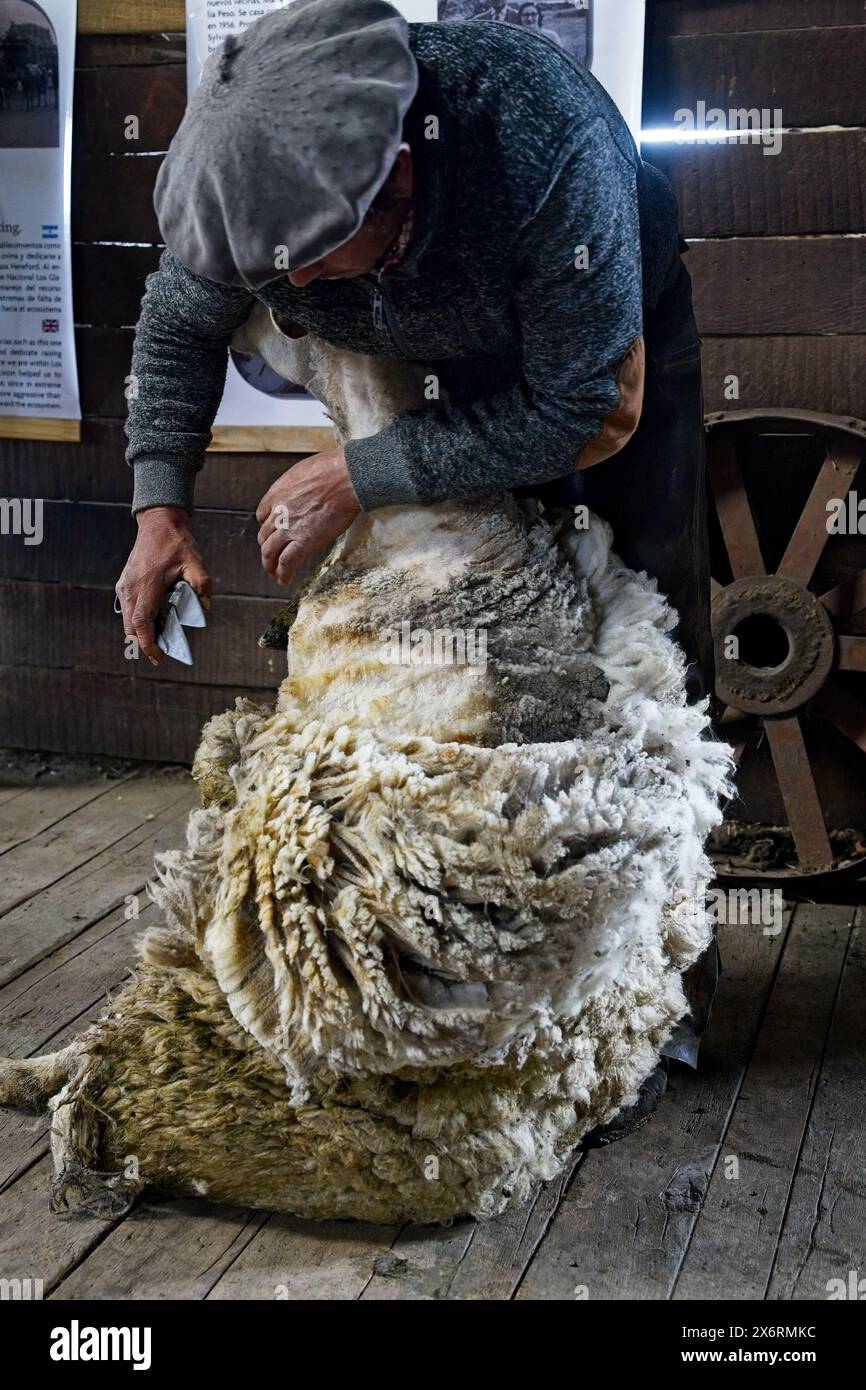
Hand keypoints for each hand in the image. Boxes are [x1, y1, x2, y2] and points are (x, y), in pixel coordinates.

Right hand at [116, 507, 210, 664]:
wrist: (157, 523)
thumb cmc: (176, 543)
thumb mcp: (195, 562)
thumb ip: (202, 585)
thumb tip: (206, 606)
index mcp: (148, 584)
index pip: (142, 621)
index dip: (148, 642)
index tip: (158, 656)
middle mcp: (131, 587)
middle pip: (130, 626)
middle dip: (143, 644)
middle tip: (159, 655)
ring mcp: (124, 585)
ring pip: (126, 619)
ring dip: (139, 633)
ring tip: (158, 641)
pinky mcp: (123, 583)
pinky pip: (127, 608)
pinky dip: (137, 620)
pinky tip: (153, 623)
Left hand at [256, 448, 360, 584]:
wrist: (346, 478)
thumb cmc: (334, 469)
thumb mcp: (305, 470)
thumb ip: (299, 484)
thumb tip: (309, 487)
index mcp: (277, 493)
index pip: (262, 514)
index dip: (267, 525)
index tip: (272, 531)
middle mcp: (278, 512)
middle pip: (265, 535)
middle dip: (267, 546)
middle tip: (271, 555)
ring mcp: (289, 528)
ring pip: (270, 552)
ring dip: (269, 564)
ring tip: (273, 573)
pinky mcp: (304, 541)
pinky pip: (287, 562)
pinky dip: (282, 574)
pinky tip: (283, 580)